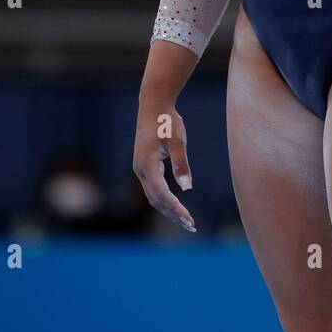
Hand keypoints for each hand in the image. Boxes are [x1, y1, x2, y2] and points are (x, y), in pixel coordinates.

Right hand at [133, 97, 196, 231]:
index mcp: (146, 165)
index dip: (175, 208)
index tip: (189, 219)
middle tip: (191, 226)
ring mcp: (141, 169)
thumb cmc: (167, 120)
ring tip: (186, 220)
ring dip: (169, 209)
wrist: (154, 104)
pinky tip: (177, 205)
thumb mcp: (177, 140)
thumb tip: (187, 188)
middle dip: (172, 214)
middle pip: (155, 200)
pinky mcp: (145, 166)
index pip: (161, 194)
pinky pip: (154, 189)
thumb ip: (181, 163)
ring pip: (153, 196)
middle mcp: (140, 170)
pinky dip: (165, 200)